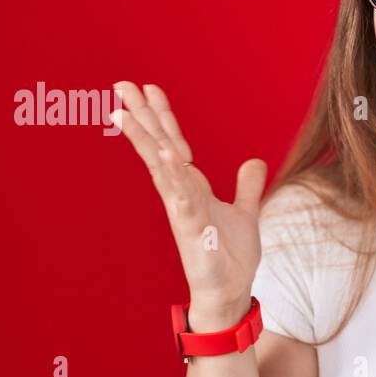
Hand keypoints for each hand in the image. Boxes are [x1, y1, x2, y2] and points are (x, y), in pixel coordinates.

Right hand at [112, 82, 267, 324]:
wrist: (231, 292)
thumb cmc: (231, 256)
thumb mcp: (245, 213)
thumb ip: (247, 188)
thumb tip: (254, 163)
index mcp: (192, 187)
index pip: (174, 144)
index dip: (162, 116)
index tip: (148, 88)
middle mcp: (181, 194)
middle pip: (158, 147)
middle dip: (142, 116)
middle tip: (121, 84)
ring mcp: (183, 211)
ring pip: (161, 169)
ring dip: (145, 140)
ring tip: (127, 113)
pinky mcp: (192, 231)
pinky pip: (181, 200)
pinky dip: (174, 180)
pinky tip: (165, 159)